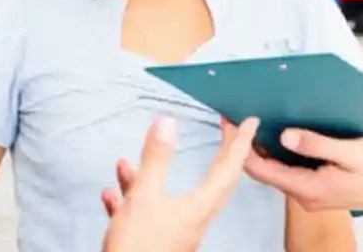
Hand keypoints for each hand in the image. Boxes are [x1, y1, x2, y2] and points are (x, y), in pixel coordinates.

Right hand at [101, 115, 259, 251]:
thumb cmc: (138, 247)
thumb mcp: (144, 196)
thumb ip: (156, 159)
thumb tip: (167, 122)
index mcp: (199, 207)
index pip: (228, 168)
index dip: (241, 142)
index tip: (251, 122)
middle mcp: (193, 219)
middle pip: (214, 180)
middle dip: (221, 153)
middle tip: (227, 130)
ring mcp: (176, 232)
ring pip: (169, 196)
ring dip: (152, 176)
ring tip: (130, 161)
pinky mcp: (155, 242)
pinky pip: (146, 214)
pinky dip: (131, 199)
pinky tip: (111, 192)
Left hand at [243, 128, 362, 212]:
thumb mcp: (351, 151)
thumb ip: (316, 145)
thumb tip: (286, 136)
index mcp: (311, 188)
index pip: (264, 170)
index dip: (244, 148)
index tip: (236, 125)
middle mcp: (308, 195)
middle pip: (266, 172)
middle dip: (249, 147)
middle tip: (239, 120)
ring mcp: (314, 194)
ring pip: (279, 172)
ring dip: (265, 150)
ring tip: (255, 124)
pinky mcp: (321, 189)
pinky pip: (292, 173)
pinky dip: (281, 155)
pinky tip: (281, 138)